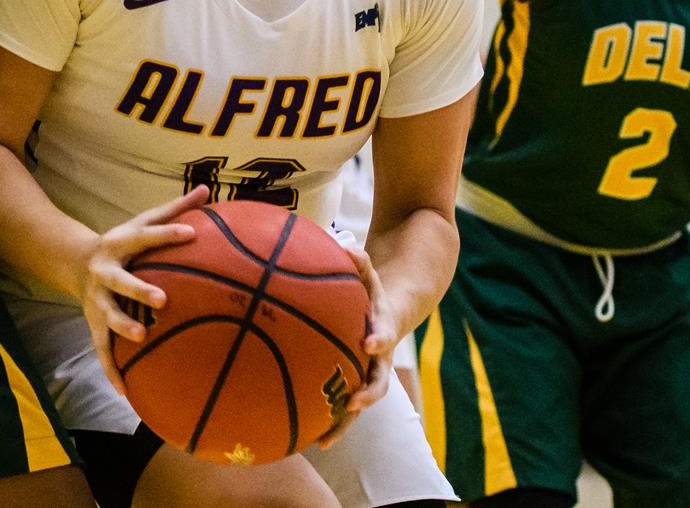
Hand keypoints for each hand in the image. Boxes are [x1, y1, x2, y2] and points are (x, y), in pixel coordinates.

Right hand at [80, 186, 209, 396]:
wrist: (76, 263)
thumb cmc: (123, 243)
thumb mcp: (142, 222)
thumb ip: (174, 210)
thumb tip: (206, 189)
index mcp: (120, 244)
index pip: (147, 237)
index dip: (168, 234)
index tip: (192, 233)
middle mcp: (105, 273)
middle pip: (121, 281)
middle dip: (139, 290)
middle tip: (163, 299)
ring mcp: (97, 301)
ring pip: (108, 317)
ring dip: (123, 327)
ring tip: (144, 337)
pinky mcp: (94, 324)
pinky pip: (102, 351)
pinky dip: (113, 372)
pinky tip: (127, 393)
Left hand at [315, 243, 393, 448]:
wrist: (393, 311)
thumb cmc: (370, 291)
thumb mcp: (368, 273)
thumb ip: (359, 262)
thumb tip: (347, 247)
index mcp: (383, 330)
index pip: (386, 334)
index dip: (380, 339)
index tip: (368, 344)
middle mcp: (378, 359)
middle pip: (378, 383)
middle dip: (366, 396)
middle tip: (352, 404)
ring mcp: (367, 375)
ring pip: (357, 404)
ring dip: (343, 423)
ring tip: (323, 443)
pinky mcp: (352, 385)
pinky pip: (338, 405)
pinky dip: (323, 421)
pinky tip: (296, 435)